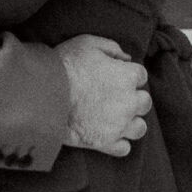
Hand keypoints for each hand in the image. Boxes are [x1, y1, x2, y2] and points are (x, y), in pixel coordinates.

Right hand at [56, 35, 151, 157]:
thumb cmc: (66, 65)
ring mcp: (119, 125)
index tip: (116, 75)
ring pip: (139, 128)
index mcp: (128, 76)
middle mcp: (129, 102)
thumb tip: (126, 58)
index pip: (141, 75)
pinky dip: (118, 142)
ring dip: (131, 122)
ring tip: (116, 117)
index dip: (128, 74)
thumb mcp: (88, 43)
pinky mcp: (106, 143)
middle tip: (116, 96)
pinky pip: (124, 148)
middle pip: (145, 102)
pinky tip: (107, 133)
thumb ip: (112, 48)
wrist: (46, 94)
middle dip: (134, 98)